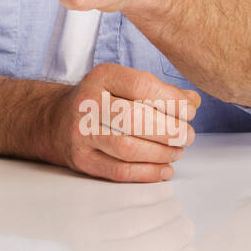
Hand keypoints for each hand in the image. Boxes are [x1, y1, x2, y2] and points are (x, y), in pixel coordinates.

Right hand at [40, 63, 200, 182]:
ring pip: (127, 148)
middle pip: (134, 119)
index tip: (189, 111)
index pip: (141, 86)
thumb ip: (160, 91)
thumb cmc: (102, 100)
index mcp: (101, 77)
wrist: (56, 120)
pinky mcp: (82, 159)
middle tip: (187, 136)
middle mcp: (87, 102)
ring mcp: (81, 133)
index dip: (172, 101)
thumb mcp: (125, 85)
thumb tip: (193, 102)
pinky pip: (119, 171)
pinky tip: (164, 169)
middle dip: (170, 130)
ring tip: (177, 151)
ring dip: (161, 153)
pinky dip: (148, 173)